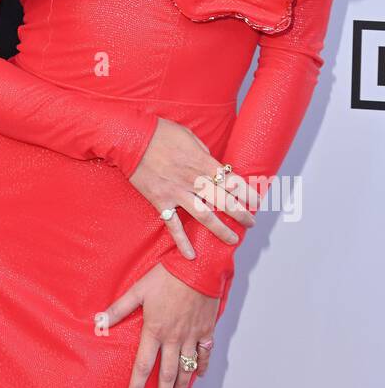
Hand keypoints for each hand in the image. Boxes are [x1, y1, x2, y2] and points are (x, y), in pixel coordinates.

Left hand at [97, 264, 217, 387]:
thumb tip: (99, 321)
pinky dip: (202, 366)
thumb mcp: (138, 290)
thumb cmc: (167, 276)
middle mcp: (173, 339)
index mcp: (154, 331)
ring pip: (186, 367)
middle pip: (167, 373)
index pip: (143, 365)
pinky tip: (199, 375)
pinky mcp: (206, 330)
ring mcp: (191, 336)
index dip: (137, 386)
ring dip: (181, 385)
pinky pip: (205, 354)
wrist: (198, 268)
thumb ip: (119, 308)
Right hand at [128, 116, 257, 259]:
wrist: (130, 138)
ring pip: (204, 216)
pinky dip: (182, 241)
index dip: (247, 192)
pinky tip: (191, 255)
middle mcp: (192, 179)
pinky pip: (172, 224)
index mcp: (202, 162)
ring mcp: (176, 192)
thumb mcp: (188, 135)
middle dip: (241, 213)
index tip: (256, 201)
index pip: (232, 180)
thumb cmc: (160, 132)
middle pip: (223, 200)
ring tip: (232, 239)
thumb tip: (213, 164)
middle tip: (251, 223)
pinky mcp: (160, 201)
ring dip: (220, 229)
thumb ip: (203, 152)